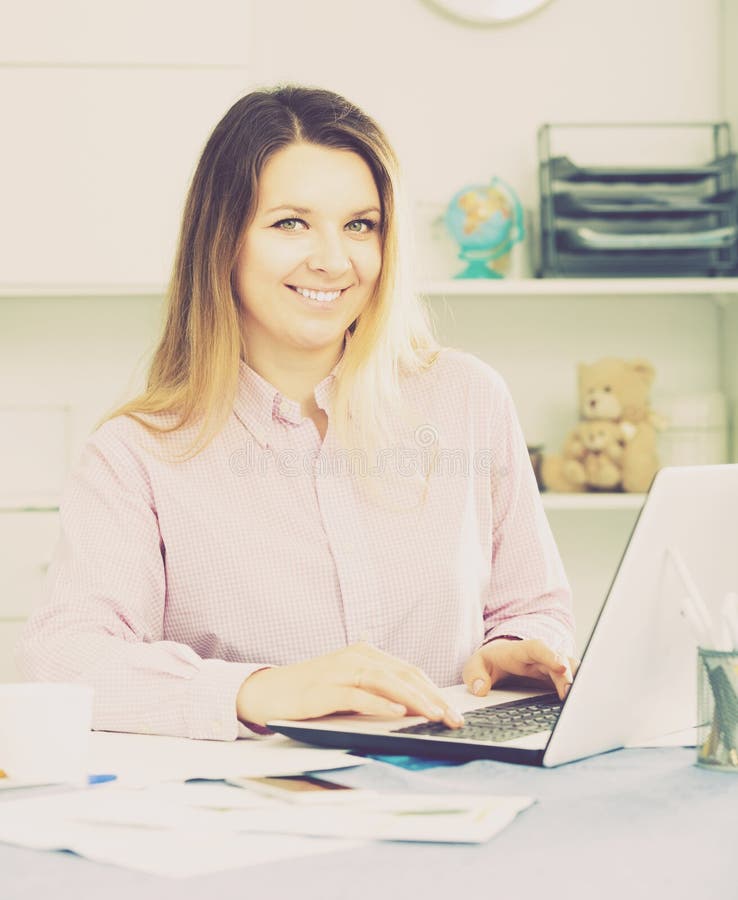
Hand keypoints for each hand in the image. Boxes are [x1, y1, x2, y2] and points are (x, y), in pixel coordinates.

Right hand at [237, 641, 464, 728]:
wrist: (268, 690)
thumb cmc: (311, 691)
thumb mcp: (348, 684)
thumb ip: (375, 686)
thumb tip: (410, 700)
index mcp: (366, 653)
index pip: (409, 672)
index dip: (433, 691)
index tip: (453, 712)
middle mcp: (356, 657)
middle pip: (403, 675)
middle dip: (432, 698)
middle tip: (453, 719)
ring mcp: (340, 671)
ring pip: (386, 682)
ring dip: (414, 701)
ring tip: (434, 716)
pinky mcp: (325, 689)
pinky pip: (358, 695)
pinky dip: (380, 704)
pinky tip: (397, 714)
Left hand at [462, 638, 579, 701]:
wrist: (499, 659)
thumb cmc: (490, 662)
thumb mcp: (475, 665)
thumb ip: (474, 675)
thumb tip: (480, 689)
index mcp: (521, 651)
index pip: (539, 649)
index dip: (551, 656)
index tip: (562, 668)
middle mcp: (541, 658)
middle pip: (561, 661)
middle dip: (570, 676)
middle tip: (573, 694)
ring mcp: (551, 668)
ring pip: (572, 671)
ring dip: (578, 683)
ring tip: (579, 702)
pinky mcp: (557, 680)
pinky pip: (572, 682)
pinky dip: (577, 691)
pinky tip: (579, 706)